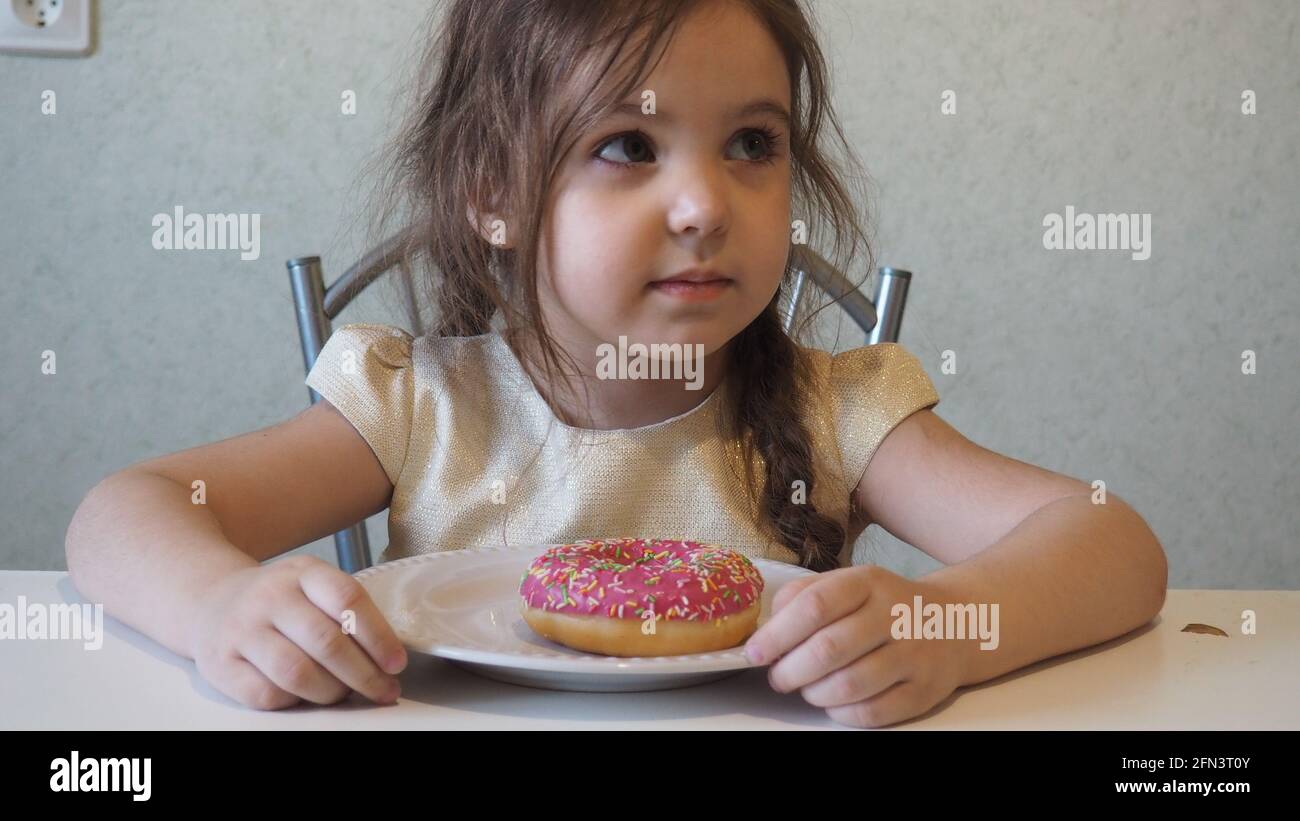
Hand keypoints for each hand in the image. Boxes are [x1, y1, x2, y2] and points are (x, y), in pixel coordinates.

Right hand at [188, 554, 407, 709]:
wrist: (212, 602)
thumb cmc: (280, 601)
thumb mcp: (312, 586)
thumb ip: (347, 612)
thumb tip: (389, 660)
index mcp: (303, 572)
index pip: (348, 598)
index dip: (379, 636)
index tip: (397, 664)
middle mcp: (270, 596)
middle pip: (326, 642)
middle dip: (364, 674)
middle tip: (383, 691)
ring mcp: (242, 630)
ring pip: (298, 673)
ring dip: (332, 692)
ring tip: (344, 694)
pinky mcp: (221, 665)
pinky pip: (268, 695)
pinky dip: (296, 702)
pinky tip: (306, 696)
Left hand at [744, 564, 971, 727]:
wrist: (952, 623)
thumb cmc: (882, 606)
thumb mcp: (848, 583)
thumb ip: (804, 596)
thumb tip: (768, 629)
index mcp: (868, 582)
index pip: (815, 605)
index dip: (778, 634)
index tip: (755, 653)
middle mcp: (894, 614)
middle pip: (829, 649)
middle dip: (790, 670)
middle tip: (778, 677)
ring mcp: (914, 654)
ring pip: (849, 685)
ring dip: (813, 693)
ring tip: (806, 688)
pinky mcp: (925, 691)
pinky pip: (872, 713)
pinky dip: (841, 713)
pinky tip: (833, 703)